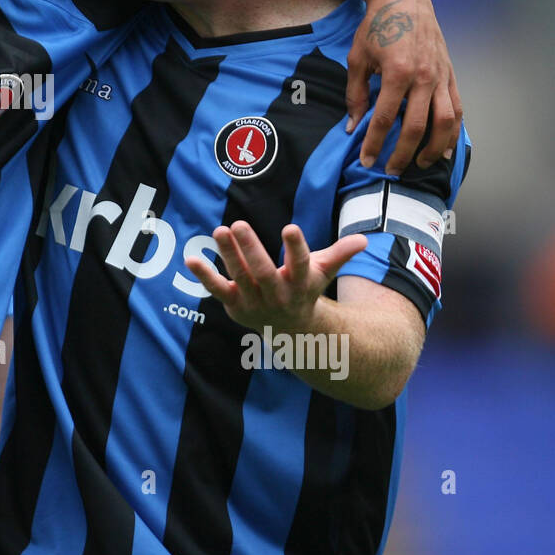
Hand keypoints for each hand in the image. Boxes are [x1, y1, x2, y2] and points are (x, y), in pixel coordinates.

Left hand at [186, 221, 366, 331]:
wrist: (290, 330)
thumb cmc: (304, 290)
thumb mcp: (322, 272)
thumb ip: (340, 254)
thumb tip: (364, 239)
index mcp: (300, 284)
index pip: (300, 264)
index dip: (295, 247)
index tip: (290, 228)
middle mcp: (277, 294)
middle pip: (263, 272)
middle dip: (251, 249)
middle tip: (238, 224)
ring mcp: (255, 301)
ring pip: (239, 277)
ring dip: (228, 255)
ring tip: (219, 229)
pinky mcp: (235, 304)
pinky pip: (218, 290)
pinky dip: (204, 275)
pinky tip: (190, 259)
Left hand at [346, 0, 462, 174]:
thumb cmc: (377, 27)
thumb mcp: (357, 59)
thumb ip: (356, 95)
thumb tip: (353, 126)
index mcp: (396, 73)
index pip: (384, 119)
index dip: (374, 143)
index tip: (367, 161)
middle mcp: (423, 77)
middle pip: (416, 127)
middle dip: (402, 153)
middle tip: (390, 170)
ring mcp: (441, 77)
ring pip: (444, 122)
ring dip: (433, 148)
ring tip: (420, 164)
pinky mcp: (451, 75)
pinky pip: (456, 108)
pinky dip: (452, 131)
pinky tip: (444, 148)